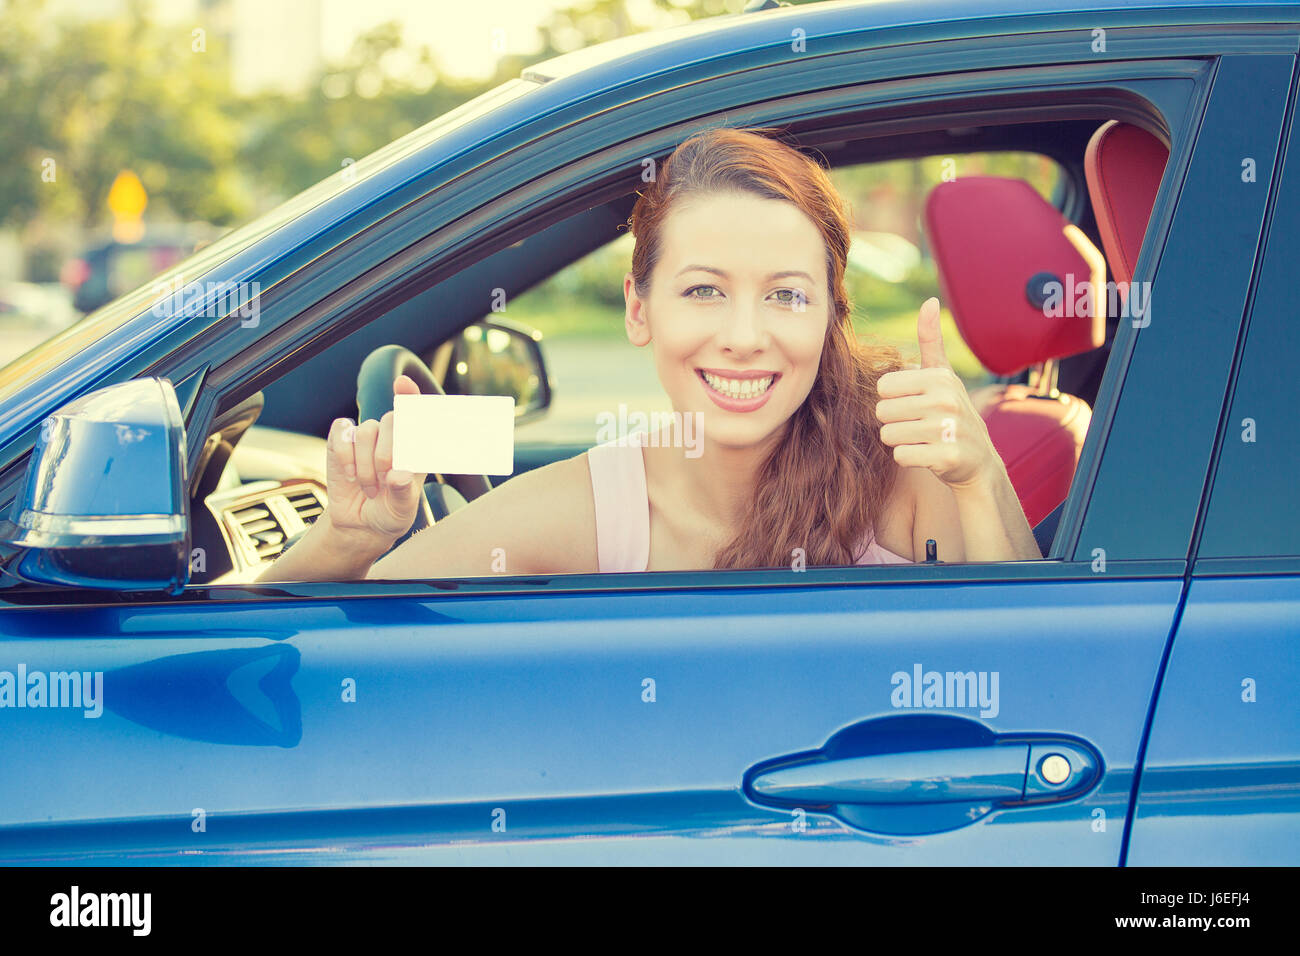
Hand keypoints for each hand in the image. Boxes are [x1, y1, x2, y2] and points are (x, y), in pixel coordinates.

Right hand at [324, 375, 428, 544]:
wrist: (360, 523)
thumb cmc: (389, 513)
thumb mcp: (402, 510)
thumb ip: (403, 493)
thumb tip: (398, 474)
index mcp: (416, 448)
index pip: (419, 415)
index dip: (412, 397)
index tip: (403, 385)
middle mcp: (393, 437)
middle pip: (393, 419)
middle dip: (387, 453)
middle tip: (383, 479)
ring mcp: (367, 437)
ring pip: (367, 430)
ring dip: (365, 464)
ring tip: (369, 488)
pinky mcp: (342, 441)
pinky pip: (341, 431)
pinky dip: (344, 454)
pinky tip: (350, 474)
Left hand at [875, 297, 998, 489]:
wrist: (978, 460)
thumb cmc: (952, 413)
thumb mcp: (944, 375)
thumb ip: (931, 341)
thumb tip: (930, 301)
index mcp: (938, 377)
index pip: (882, 387)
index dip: (893, 399)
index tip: (914, 404)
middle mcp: (945, 400)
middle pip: (881, 411)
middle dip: (894, 421)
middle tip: (919, 425)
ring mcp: (948, 429)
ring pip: (888, 435)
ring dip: (900, 441)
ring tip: (923, 439)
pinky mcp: (947, 456)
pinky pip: (901, 456)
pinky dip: (909, 458)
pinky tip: (929, 454)